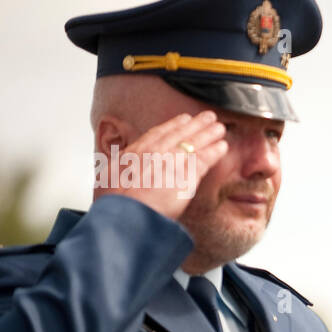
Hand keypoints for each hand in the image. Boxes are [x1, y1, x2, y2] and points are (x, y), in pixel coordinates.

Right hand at [94, 111, 228, 220]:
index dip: (172, 126)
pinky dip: (214, 152)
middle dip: (194, 124)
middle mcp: (154, 153)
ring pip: (193, 143)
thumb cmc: (114, 203)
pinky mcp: (185, 176)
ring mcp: (170, 163)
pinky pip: (203, 160)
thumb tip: (118, 170)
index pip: (157, 134)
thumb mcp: (108, 179)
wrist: (125, 215)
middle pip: (179, 134)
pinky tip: (222, 147)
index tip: (183, 119)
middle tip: (207, 117)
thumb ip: (119, 170)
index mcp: (135, 153)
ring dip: (208, 134)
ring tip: (219, 128)